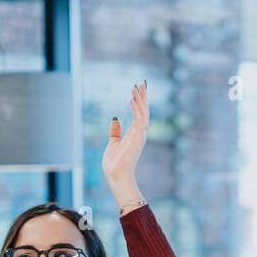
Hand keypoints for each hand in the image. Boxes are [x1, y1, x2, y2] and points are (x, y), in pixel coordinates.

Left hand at [101, 81, 147, 207]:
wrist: (115, 175)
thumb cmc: (114, 163)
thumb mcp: (112, 142)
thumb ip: (115, 131)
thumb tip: (115, 119)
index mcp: (135, 134)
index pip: (139, 113)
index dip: (139, 101)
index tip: (138, 88)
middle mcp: (140, 133)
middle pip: (144, 110)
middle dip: (143, 96)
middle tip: (142, 81)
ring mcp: (140, 135)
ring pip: (143, 113)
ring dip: (140, 99)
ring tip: (136, 86)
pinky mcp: (138, 138)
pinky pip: (139, 119)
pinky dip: (135, 108)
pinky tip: (131, 98)